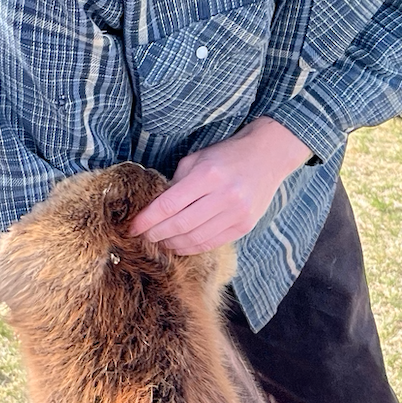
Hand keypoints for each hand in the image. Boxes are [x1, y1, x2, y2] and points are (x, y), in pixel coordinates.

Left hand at [129, 117, 311, 255]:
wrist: (268, 155)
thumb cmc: (226, 155)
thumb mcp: (197, 159)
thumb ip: (176, 183)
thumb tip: (154, 209)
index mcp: (209, 175)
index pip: (169, 204)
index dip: (147, 219)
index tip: (132, 226)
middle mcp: (224, 196)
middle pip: (180, 225)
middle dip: (156, 234)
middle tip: (142, 237)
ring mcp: (237, 213)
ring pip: (195, 239)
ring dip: (172, 244)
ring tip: (159, 243)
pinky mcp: (245, 226)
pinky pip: (211, 243)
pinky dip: (191, 247)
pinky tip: (179, 245)